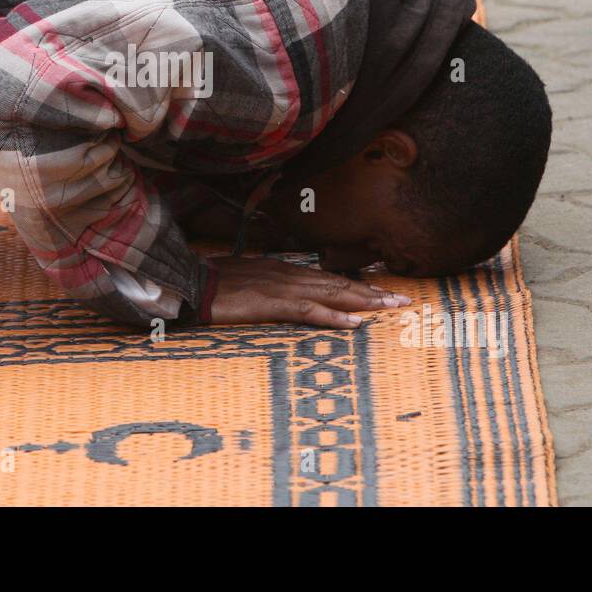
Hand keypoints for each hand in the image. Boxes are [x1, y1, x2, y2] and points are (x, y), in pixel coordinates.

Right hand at [205, 256, 410, 328]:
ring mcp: (282, 286)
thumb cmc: (213, 282)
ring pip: (332, 293)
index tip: (380, 288)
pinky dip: (335, 317)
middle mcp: (288, 273)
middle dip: (372, 290)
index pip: (327, 275)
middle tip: (402, 299)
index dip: (356, 283)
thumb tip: (282, 289)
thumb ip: (268, 282)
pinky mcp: (272, 302)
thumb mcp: (246, 277)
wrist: (190, 282)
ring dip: (364, 300)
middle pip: (338, 282)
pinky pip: (310, 310)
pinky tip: (355, 323)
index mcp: (282, 268)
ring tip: (391, 307)